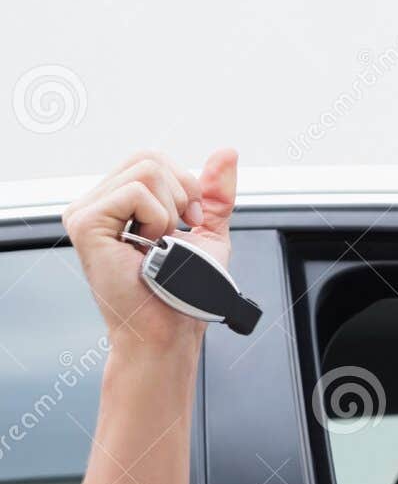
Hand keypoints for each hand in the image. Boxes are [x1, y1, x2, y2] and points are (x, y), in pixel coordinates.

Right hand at [62, 148, 237, 353]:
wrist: (169, 331)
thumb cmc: (184, 292)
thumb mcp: (209, 232)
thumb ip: (216, 193)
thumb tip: (227, 152)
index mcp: (119, 202)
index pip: (153, 159)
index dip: (186, 186)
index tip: (193, 223)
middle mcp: (97, 202)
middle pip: (150, 158)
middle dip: (182, 196)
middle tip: (177, 236)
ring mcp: (86, 211)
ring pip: (145, 171)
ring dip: (169, 213)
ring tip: (158, 246)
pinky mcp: (85, 223)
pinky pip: (134, 192)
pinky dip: (157, 219)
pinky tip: (147, 247)